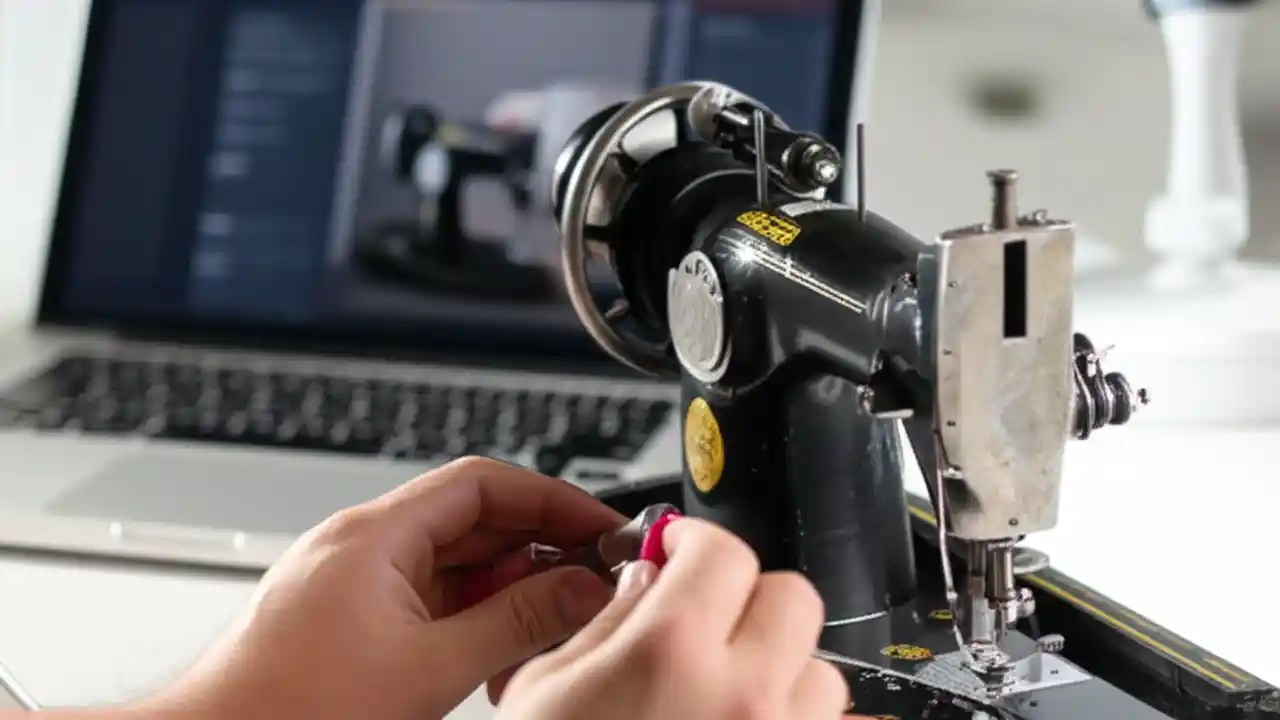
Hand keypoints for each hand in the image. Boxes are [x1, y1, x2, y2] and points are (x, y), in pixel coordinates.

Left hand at [142, 457, 621, 719]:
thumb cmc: (287, 712)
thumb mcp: (428, 670)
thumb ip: (516, 624)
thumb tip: (579, 589)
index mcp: (374, 536)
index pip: (482, 484)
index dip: (551, 500)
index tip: (598, 527)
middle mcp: (362, 546)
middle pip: (472, 520)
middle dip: (538, 547)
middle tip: (592, 579)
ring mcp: (356, 582)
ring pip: (455, 564)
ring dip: (509, 589)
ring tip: (553, 626)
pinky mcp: (352, 617)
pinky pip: (431, 598)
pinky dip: (473, 617)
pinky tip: (500, 653)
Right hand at [494, 518, 860, 719]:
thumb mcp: (544, 692)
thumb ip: (605, 623)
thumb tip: (647, 580)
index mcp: (671, 654)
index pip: (723, 552)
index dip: (696, 543)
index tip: (684, 551)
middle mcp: (743, 697)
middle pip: (790, 597)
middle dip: (745, 597)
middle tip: (705, 617)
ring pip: (819, 669)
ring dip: (779, 668)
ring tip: (723, 696)